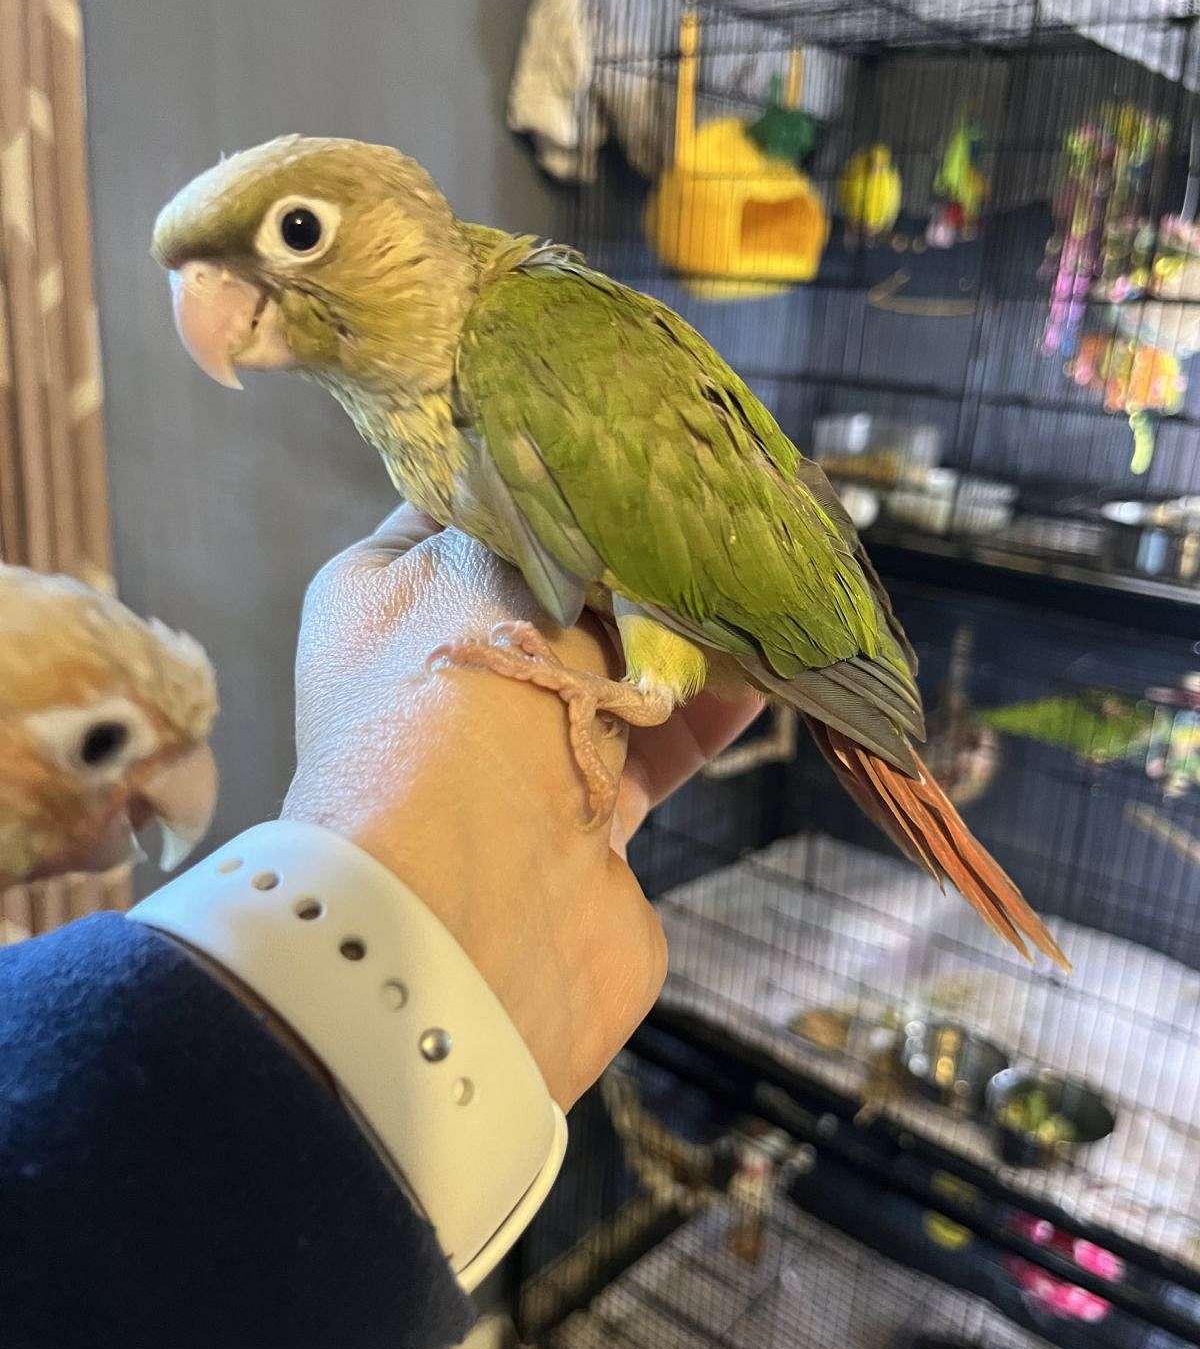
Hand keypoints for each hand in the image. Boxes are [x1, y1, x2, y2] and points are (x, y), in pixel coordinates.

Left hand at [282, 507, 760, 1107]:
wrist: (478, 903)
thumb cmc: (465, 695)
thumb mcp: (493, 559)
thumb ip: (549, 519)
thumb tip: (591, 505)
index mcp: (388, 592)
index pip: (468, 503)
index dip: (546, 471)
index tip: (630, 446)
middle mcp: (445, 665)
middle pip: (555, 587)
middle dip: (632, 559)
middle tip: (715, 517)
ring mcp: (513, 747)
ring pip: (613, 666)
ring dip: (682, 635)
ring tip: (758, 586)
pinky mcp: (582, 815)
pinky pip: (654, 741)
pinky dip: (706, 709)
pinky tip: (766, 670)